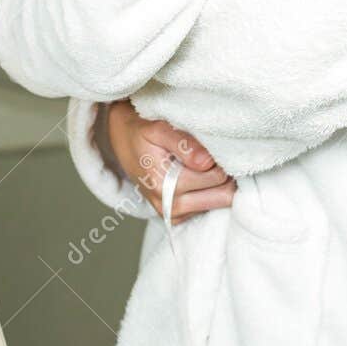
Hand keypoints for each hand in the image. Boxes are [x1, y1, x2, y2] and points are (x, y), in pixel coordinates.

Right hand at [103, 98, 235, 223]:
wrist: (122, 142)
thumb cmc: (141, 133)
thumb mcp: (157, 129)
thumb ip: (182, 143)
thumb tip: (206, 160)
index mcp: (164, 184)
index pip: (216, 176)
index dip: (221, 158)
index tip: (214, 144)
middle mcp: (169, 204)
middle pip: (223, 195)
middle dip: (225, 173)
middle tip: (214, 153)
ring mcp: (173, 214)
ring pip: (220, 202)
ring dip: (220, 183)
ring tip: (205, 162)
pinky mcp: (177, 217)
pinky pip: (209, 207)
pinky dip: (210, 190)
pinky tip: (198, 174)